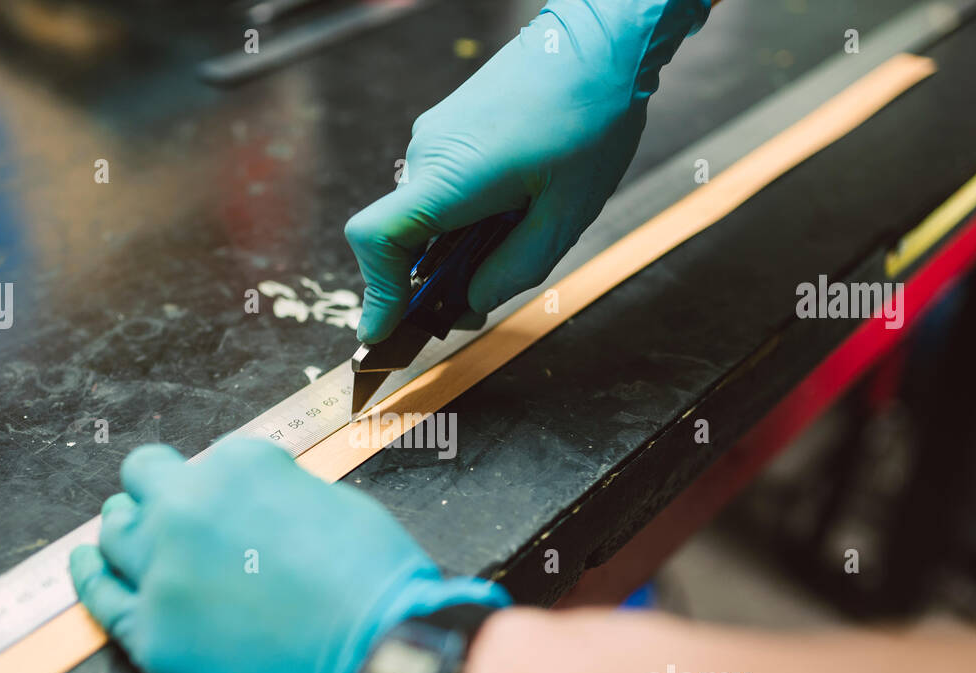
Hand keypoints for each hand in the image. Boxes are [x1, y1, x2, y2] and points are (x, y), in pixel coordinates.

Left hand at [69, 439, 508, 672]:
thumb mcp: (337, 507)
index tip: (224, 510)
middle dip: (156, 496)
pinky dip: (90, 578)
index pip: (203, 464)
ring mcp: (163, 577)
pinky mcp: (152, 639)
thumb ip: (280, 498)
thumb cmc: (378, 589)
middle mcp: (188, 511)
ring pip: (114, 537)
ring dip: (124, 535)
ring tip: (126, 541)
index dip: (214, 489)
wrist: (381, 667)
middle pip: (143, 486)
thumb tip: (256, 515)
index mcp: (239, 468)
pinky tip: (87, 567)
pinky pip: (101, 601)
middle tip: (169, 519)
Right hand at [345, 0, 711, 342]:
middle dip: (433, 281)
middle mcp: (427, 154)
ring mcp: (435, 137)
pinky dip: (462, 217)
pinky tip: (514, 207)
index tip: (384, 331)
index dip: (375, 293)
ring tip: (518, 235)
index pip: (377, 240)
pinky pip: (439, 189)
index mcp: (450, 176)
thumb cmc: (591, 116)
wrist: (601, 37)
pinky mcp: (449, 129)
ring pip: (425, 216)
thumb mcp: (565, 213)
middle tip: (480, 300)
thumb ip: (514, 268)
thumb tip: (470, 302)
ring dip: (456, 246)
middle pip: (403, 239)